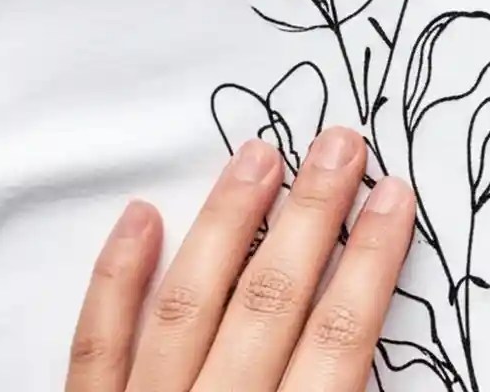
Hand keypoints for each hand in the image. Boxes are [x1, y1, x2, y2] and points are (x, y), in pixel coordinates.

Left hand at [65, 127, 415, 391]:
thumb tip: (365, 319)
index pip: (339, 338)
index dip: (370, 261)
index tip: (393, 196)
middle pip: (269, 303)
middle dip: (310, 216)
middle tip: (339, 145)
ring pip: (186, 306)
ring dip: (226, 223)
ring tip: (258, 154)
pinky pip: (96, 344)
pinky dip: (115, 279)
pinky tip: (140, 217)